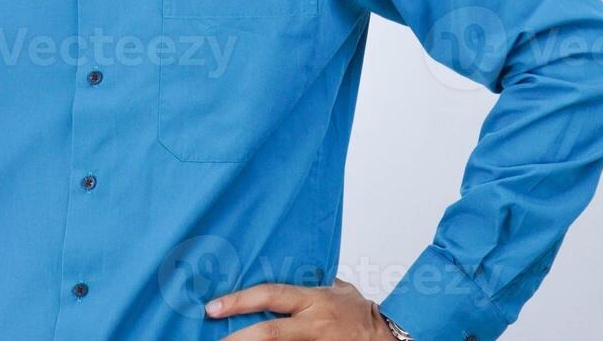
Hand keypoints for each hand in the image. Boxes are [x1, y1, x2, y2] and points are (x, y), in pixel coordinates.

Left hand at [204, 277, 396, 338]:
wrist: (389, 337)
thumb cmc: (358, 310)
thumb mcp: (335, 288)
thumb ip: (308, 281)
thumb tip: (279, 268)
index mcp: (313, 299)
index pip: (270, 296)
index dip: (240, 301)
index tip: (213, 307)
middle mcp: (314, 323)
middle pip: (271, 333)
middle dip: (239, 338)